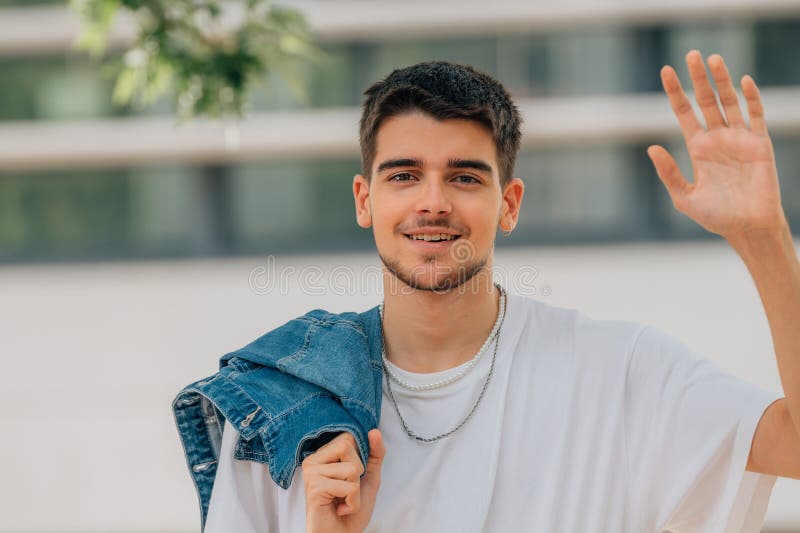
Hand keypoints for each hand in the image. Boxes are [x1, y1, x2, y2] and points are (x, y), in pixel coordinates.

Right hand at [302, 429, 385, 532]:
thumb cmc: (352, 509)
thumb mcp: (369, 477)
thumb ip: (374, 453)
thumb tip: (374, 431)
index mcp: (323, 455)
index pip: (348, 437)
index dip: (358, 457)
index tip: (351, 477)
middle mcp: (312, 460)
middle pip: (347, 446)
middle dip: (357, 473)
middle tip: (345, 489)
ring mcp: (311, 473)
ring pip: (351, 469)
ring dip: (355, 491)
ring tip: (342, 500)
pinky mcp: (314, 488)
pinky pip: (348, 487)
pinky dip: (352, 503)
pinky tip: (340, 509)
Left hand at [648, 50, 786, 241]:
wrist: (747, 228)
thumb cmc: (716, 217)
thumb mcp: (684, 197)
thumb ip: (668, 173)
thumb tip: (651, 148)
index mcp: (698, 148)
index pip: (684, 112)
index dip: (675, 92)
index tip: (665, 71)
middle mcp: (717, 139)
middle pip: (706, 100)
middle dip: (697, 78)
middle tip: (690, 54)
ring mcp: (739, 139)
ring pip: (729, 102)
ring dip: (722, 81)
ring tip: (712, 59)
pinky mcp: (760, 144)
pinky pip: (755, 116)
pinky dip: (750, 98)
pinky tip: (742, 82)